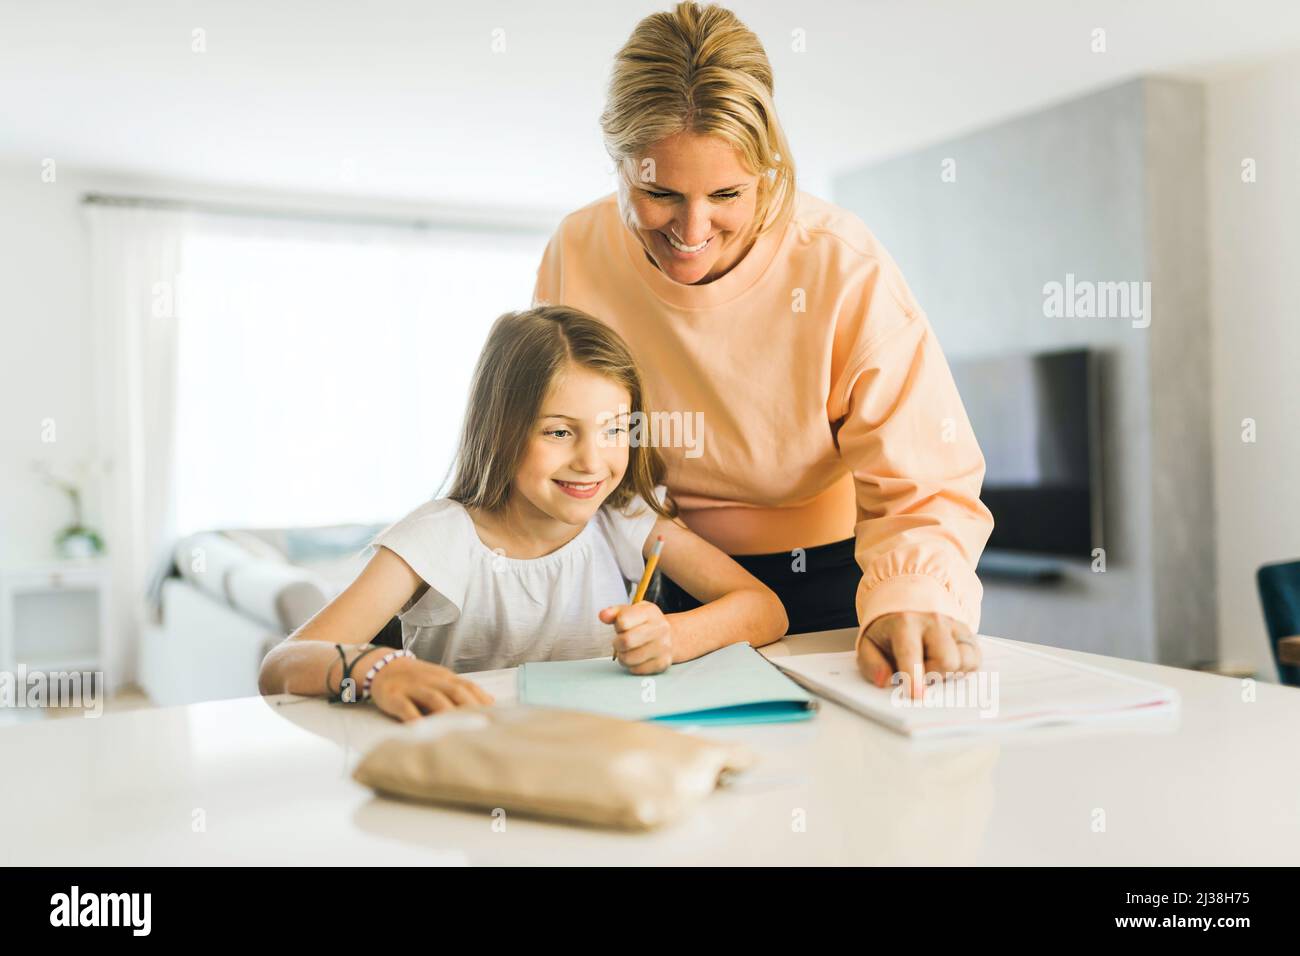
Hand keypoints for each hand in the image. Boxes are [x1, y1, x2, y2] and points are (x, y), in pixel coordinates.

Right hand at [368, 656, 493, 722]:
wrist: (383, 667)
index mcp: (445, 677)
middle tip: (481, 725)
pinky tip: (423, 730)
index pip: (467, 685)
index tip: (495, 714)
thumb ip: (460, 691)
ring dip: (447, 712)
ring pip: (434, 697)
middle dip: (470, 707)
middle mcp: (431, 680)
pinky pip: (406, 708)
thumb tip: (490, 703)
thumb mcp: (439, 681)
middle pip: (455, 690)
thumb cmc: (417, 680)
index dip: (481, 699)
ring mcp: (412, 687)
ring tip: (459, 728)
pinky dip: (415, 718)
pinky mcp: (394, 697)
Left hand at [599, 601, 672, 674]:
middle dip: (617, 643)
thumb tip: (603, 615)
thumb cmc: (646, 624)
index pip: (623, 621)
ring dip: (623, 656)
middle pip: (626, 641)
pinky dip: (632, 666)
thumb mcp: (631, 612)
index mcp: (650, 612)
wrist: (671, 636)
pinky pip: (636, 670)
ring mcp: (663, 647)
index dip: (617, 626)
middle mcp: (660, 628)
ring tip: (628, 650)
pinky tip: (637, 658)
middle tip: (621, 642)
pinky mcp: (662, 663)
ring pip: (629, 658)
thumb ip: (615, 613)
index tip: (621, 627)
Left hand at [856, 611, 978, 699]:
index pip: (911, 652)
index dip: (915, 676)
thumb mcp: (869, 645)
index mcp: (904, 623)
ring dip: (948, 673)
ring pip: (964, 661)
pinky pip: (975, 660)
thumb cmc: (888, 633)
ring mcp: (954, 626)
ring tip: (931, 666)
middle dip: (932, 676)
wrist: (906, 609)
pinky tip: (945, 664)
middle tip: (919, 673)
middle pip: (945, 661)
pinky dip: (962, 668)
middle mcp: (933, 621)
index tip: (917, 695)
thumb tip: (884, 681)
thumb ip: (872, 665)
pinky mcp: (968, 634)